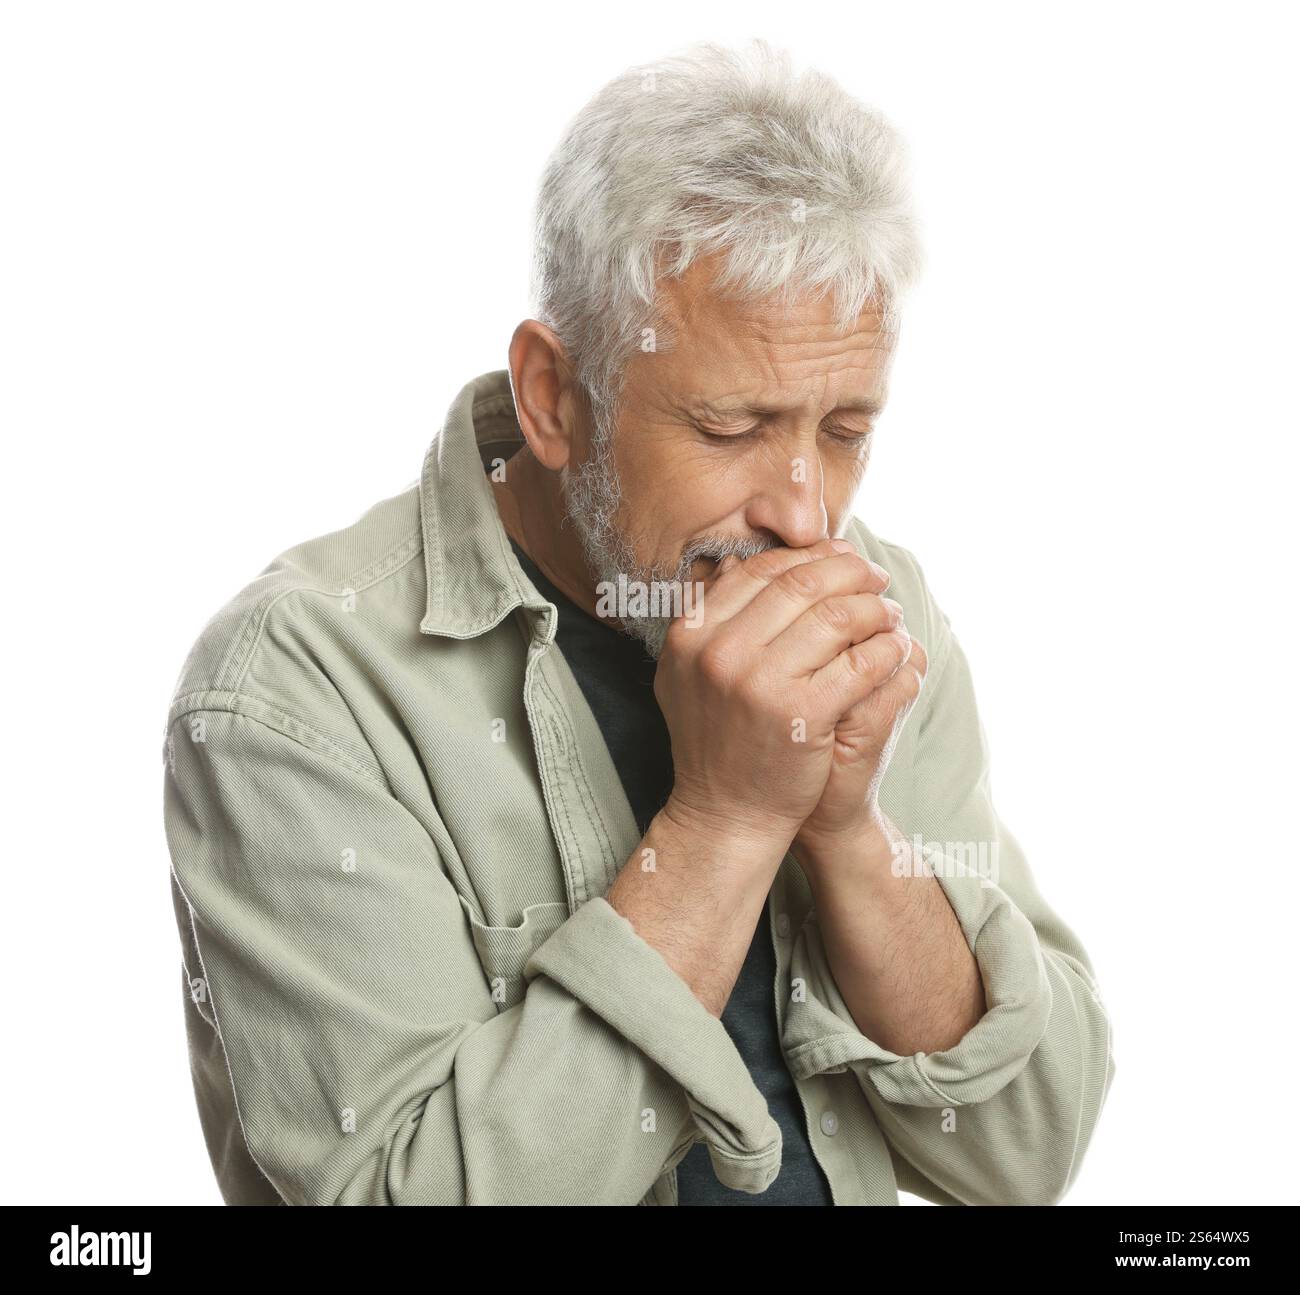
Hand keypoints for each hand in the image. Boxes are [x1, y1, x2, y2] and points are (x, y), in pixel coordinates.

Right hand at [654, 537, 905, 851]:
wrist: (724, 814)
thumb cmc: (717, 739)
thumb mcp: (690, 672)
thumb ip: (711, 617)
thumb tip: (742, 560)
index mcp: (691, 632)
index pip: (762, 570)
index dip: (809, 557)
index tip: (841, 559)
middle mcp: (718, 652)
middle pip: (802, 584)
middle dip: (851, 573)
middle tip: (877, 579)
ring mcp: (757, 683)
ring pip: (838, 616)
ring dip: (876, 608)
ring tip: (890, 614)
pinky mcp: (800, 715)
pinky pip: (860, 663)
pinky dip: (887, 649)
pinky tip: (895, 650)